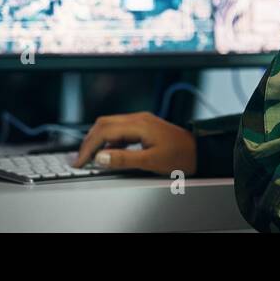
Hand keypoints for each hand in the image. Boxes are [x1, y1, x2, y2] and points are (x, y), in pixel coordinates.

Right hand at [74, 111, 196, 175]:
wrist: (198, 151)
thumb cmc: (180, 156)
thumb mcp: (151, 161)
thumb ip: (124, 159)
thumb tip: (100, 157)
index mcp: (139, 124)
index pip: (104, 131)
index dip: (89, 146)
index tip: (81, 161)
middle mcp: (138, 119)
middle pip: (104, 124)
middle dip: (89, 140)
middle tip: (81, 159)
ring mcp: (141, 121)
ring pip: (110, 125)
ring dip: (98, 140)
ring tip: (91, 157)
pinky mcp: (143, 127)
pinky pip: (119, 130)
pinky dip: (108, 141)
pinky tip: (107, 153)